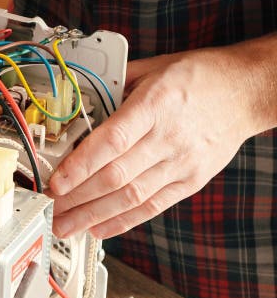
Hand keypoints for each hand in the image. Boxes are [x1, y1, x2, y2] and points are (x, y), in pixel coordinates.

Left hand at [48, 44, 271, 239]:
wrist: (245, 91)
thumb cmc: (197, 77)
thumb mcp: (151, 68)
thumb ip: (112, 86)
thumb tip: (73, 100)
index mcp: (154, 105)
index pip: (111, 142)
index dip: (80, 165)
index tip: (56, 181)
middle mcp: (168, 138)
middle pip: (116, 175)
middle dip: (77, 197)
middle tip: (51, 208)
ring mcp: (182, 163)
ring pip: (131, 196)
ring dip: (93, 215)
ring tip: (67, 225)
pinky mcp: (192, 181)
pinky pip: (153, 206)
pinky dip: (124, 221)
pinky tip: (99, 228)